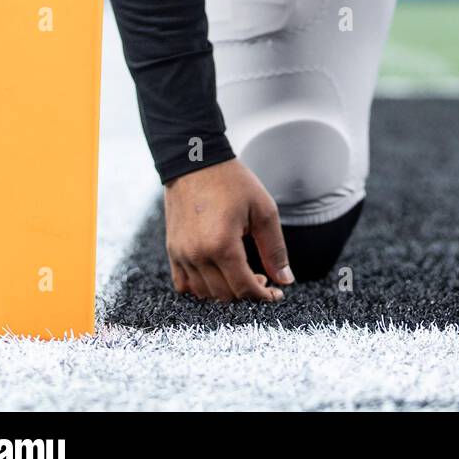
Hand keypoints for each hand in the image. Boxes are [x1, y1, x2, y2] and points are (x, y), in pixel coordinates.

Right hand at [164, 158, 292, 302]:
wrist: (195, 162)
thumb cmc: (232, 182)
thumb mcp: (263, 210)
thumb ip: (274, 249)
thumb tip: (285, 280)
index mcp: (222, 245)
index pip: (244, 288)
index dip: (263, 296)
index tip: (275, 293)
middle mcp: (198, 254)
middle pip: (225, 295)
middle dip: (247, 294)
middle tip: (262, 279)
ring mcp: (181, 254)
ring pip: (204, 293)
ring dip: (225, 292)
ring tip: (240, 274)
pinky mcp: (172, 250)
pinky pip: (183, 284)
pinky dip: (200, 288)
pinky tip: (217, 275)